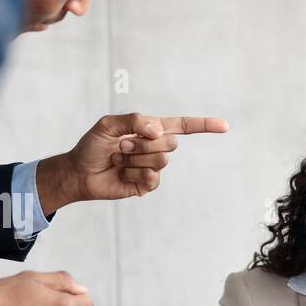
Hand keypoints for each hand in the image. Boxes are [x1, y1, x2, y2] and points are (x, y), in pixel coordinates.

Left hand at [35, 113, 229, 212]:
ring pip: (160, 161)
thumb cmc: (93, 146)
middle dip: (142, 143)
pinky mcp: (147, 185)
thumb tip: (158, 130)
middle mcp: (155, 147)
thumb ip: (133, 121)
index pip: (183, 126)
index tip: (225, 126)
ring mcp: (153, 167)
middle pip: (170, 143)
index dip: (204, 126)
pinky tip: (123, 173)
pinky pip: (152, 178)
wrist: (80, 173)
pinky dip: (134, 174)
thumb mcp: (108, 125)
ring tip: (119, 160)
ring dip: (134, 159)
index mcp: (150, 129)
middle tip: (121, 146)